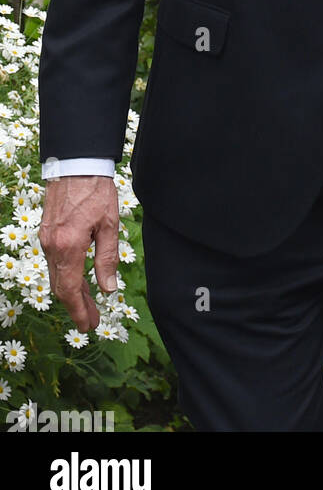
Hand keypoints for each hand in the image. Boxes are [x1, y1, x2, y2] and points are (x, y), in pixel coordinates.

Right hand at [39, 175, 119, 331]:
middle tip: (92, 321)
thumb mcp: (109, 225)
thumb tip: (108, 289)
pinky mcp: (46, 233)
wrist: (76, 164)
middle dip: (76, 306)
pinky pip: (54, 262)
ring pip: (56, 276)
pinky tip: (79, 280)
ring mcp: (46, 240)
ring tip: (89, 304)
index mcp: (68, 246)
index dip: (80, 311)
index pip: (71, 289)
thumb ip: (107, 258)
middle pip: (61, 287)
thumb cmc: (96, 190)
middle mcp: (52, 246)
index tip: (90, 325)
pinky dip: (66, 276)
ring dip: (71, 292)